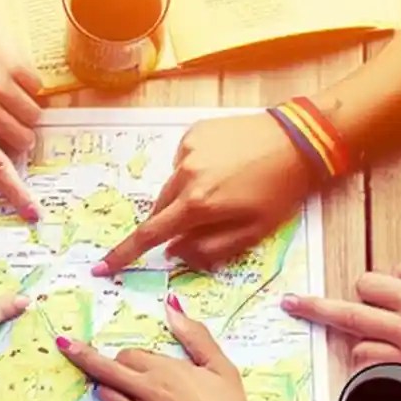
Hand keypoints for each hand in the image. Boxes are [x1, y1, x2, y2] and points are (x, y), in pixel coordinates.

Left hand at [0, 11, 42, 219]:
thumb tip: (6, 155)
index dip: (16, 191)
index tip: (33, 211)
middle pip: (21, 141)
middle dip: (20, 134)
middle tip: (6, 117)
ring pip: (33, 118)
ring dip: (26, 111)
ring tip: (7, 93)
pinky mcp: (16, 66)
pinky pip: (37, 90)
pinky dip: (29, 87)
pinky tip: (10, 74)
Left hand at [57, 296, 292, 400]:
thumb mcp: (220, 366)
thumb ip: (195, 335)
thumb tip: (172, 305)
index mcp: (169, 368)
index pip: (132, 353)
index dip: (129, 355)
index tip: (120, 356)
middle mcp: (150, 387)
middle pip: (112, 366)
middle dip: (101, 361)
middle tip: (70, 347)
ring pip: (107, 387)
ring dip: (103, 380)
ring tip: (96, 376)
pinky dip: (109, 399)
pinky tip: (112, 397)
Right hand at [97, 113, 308, 273]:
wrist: (299, 140)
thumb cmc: (280, 191)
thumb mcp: (251, 232)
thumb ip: (208, 248)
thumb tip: (174, 252)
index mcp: (198, 204)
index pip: (150, 235)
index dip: (124, 254)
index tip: (101, 267)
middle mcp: (186, 175)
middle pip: (160, 209)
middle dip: (171, 222)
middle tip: (199, 223)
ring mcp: (188, 150)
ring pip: (172, 185)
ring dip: (185, 195)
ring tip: (222, 189)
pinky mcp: (194, 133)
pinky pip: (183, 161)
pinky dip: (195, 171)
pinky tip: (223, 167)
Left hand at [283, 263, 400, 398]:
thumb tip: (392, 271)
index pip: (368, 285)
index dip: (366, 288)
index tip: (370, 294)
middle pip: (348, 315)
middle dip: (314, 307)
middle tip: (289, 303)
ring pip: (360, 351)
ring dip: (362, 347)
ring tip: (385, 348)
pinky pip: (377, 381)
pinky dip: (376, 375)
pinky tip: (385, 373)